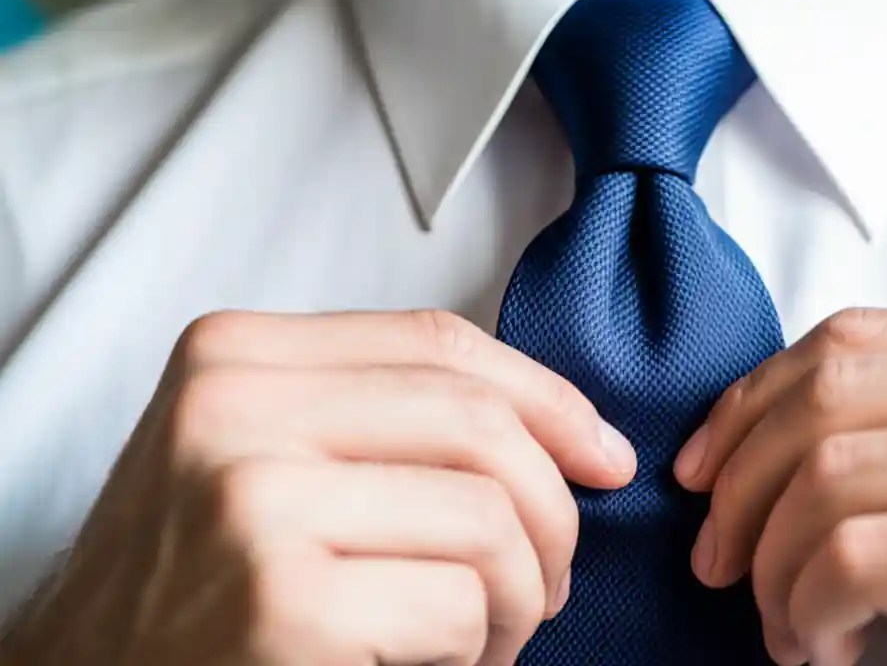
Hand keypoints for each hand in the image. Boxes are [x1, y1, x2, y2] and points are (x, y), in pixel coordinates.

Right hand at [0, 311, 635, 665]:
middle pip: (479, 425)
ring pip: (489, 518)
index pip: (439, 342)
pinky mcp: (284, 603)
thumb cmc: (193, 583)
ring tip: (498, 632)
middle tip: (550, 575)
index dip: (547, 397)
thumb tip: (561, 433)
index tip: (600, 453)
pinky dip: (485, 647)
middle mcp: (235, 410)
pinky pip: (461, 605)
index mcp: (234, 356)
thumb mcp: (259, 457)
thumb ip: (378, 418)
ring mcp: (253, 502)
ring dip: (525, 593)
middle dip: (552, 508)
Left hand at [673, 303, 886, 664]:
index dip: (748, 405)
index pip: (848, 340)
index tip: (702, 473)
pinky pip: (856, 554)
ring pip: (828, 476)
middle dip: (740, 488)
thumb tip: (738, 445)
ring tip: (785, 625)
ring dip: (773, 566)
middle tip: (720, 564)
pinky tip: (822, 647)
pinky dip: (807, 607)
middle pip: (827, 396)